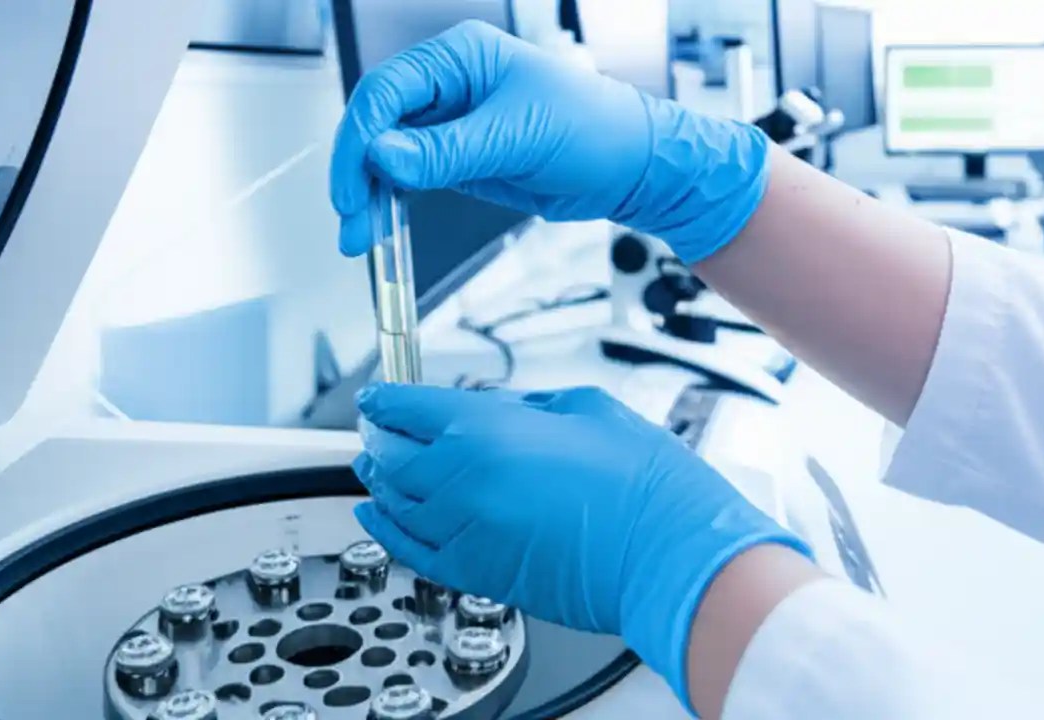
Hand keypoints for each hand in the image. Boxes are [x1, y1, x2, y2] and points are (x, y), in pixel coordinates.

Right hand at [330, 20, 770, 263]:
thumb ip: (446, 151)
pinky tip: (384, 223)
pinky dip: (394, 199)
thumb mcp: (517, 138)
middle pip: (378, 123)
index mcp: (460, 56)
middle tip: (352, 219)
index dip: (362, 139)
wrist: (632, 167)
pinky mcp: (459, 157)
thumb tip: (383, 156)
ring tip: (362, 235)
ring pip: (389, 154)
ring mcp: (451, 122)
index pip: (387, 91)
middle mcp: (449, 84)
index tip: (354, 184)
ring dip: (371, 193)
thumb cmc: (593, 130)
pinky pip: (412, 175)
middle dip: (358, 173)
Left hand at [352, 384, 810, 708]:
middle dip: (381, 439)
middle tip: (378, 430)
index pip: (408, 408)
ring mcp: (465, 531)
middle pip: (392, 456)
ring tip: (376, 469)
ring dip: (381, 483)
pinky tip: (378, 519)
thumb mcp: (584, 407)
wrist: (668, 552)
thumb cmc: (642, 483)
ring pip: (397, 504)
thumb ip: (525, 407)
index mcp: (486, 430)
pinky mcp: (478, 573)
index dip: (386, 400)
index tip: (378, 397)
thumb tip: (494, 409)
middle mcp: (462, 481)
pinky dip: (387, 532)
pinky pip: (412, 551)